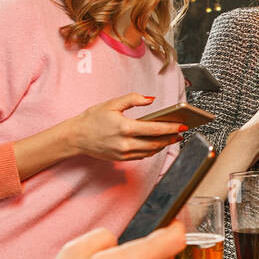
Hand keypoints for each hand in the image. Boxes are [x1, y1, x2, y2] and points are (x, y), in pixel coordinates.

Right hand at [68, 93, 186, 161]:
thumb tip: (151, 99)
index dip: (171, 128)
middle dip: (171, 137)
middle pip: (156, 142)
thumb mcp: (112, 104)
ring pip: (151, 151)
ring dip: (163, 144)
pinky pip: (142, 156)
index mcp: (125, 128)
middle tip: (181, 132)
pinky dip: (152, 149)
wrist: (76, 137)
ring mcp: (124, 153)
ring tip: (172, 137)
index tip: (182, 125)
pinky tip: (157, 143)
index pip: (155, 129)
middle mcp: (126, 143)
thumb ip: (133, 99)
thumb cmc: (93, 119)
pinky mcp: (122, 159)